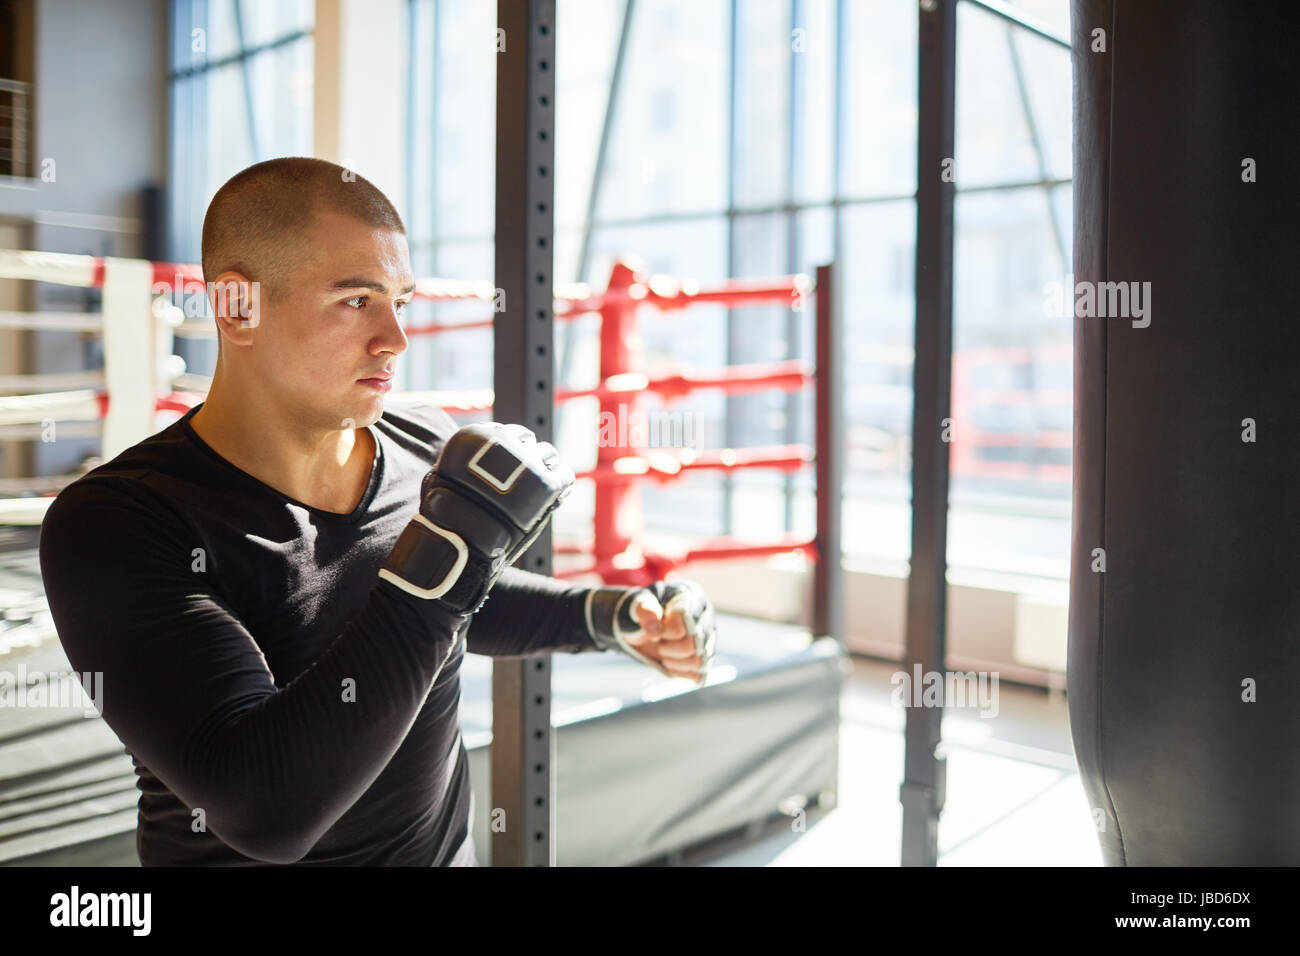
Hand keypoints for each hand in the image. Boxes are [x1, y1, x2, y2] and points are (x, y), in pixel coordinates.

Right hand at [379, 422, 574, 614]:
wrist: (462, 537)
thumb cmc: (445, 516)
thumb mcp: (440, 480)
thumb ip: (459, 468)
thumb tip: (462, 467)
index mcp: (478, 435)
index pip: (503, 432)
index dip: (508, 449)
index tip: (508, 465)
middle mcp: (506, 440)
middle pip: (528, 439)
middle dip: (528, 455)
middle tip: (526, 477)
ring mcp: (529, 461)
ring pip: (548, 454)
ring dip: (546, 467)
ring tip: (540, 487)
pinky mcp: (547, 482)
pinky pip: (564, 475)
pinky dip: (562, 484)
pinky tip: (557, 495)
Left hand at [585, 579, 716, 683]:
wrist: (646, 623)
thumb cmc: (645, 609)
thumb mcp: (639, 603)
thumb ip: (645, 611)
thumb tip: (655, 633)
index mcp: (693, 597)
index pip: (684, 625)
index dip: (665, 632)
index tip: (655, 628)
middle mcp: (706, 617)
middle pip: (693, 646)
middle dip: (668, 649)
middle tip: (659, 643)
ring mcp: (709, 638)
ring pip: (698, 662)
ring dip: (674, 662)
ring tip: (664, 651)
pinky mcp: (706, 657)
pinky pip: (698, 674)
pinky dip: (679, 671)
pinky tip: (670, 661)